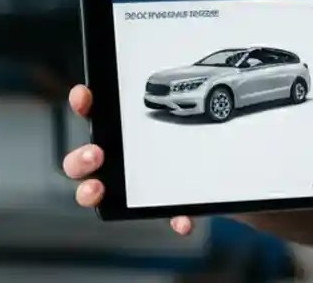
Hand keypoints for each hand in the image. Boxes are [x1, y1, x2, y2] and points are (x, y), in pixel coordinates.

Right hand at [62, 84, 195, 235]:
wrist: (232, 180)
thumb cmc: (207, 145)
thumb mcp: (201, 120)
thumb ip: (196, 109)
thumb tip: (204, 93)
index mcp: (130, 132)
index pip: (98, 114)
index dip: (84, 104)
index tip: (84, 96)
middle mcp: (125, 160)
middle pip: (84, 160)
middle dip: (80, 158)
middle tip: (96, 155)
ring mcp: (136, 186)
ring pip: (98, 191)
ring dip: (89, 191)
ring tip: (99, 189)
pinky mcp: (162, 209)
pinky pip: (162, 217)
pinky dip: (171, 217)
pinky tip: (182, 219)